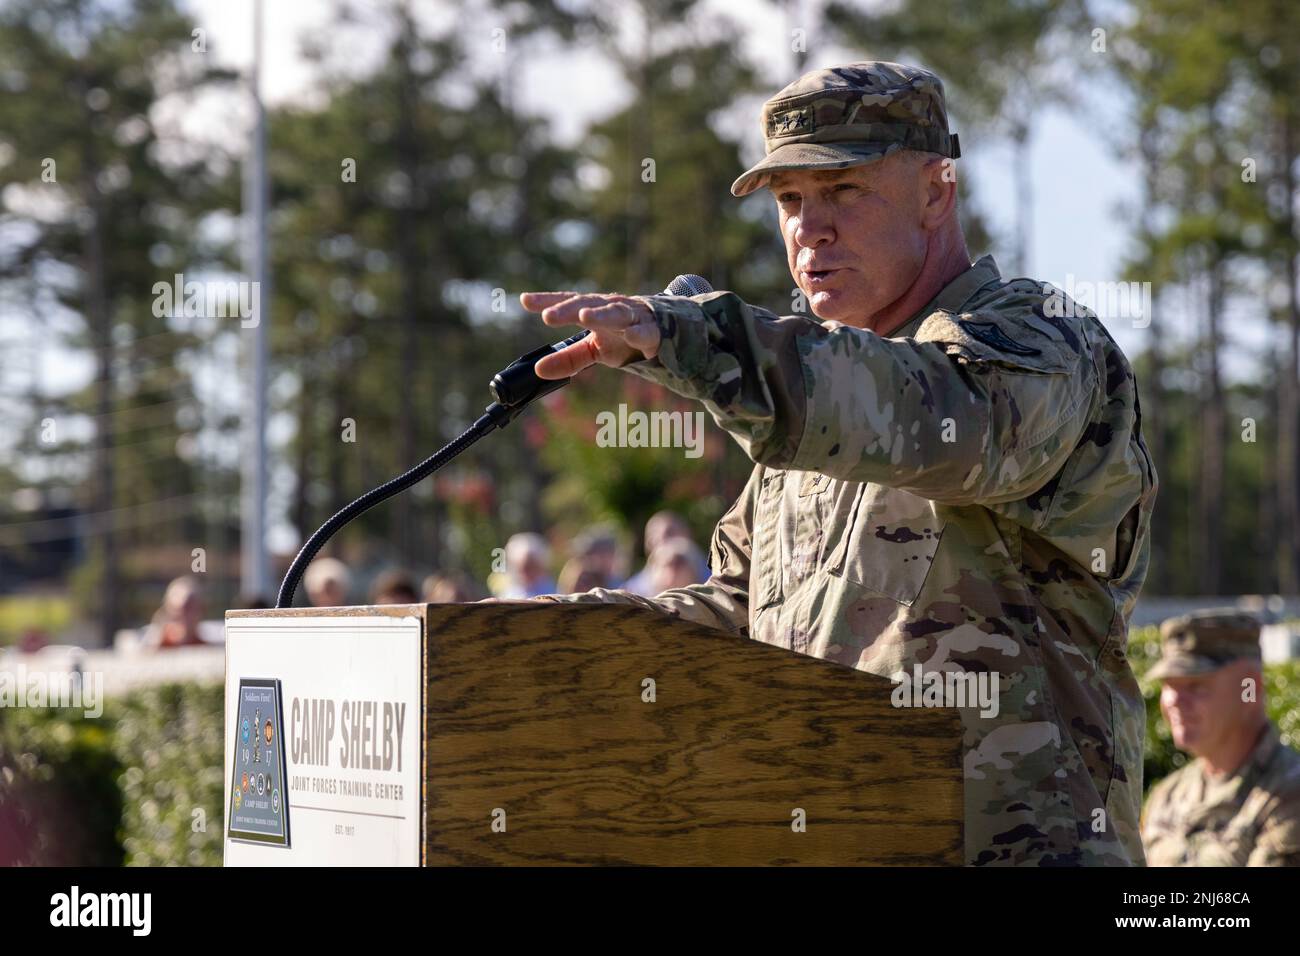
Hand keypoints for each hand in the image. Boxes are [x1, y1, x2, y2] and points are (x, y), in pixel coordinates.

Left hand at [519, 292, 660, 379]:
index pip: (567, 303)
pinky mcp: (653, 331)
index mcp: (592, 310)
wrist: (662, 332)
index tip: (525, 300)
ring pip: (615, 313)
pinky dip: (639, 333)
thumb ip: (567, 359)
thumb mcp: (592, 351)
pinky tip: (632, 336)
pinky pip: (646, 331)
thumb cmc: (621, 338)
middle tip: (548, 316)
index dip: (547, 300)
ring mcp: (632, 316)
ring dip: (600, 314)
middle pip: (586, 305)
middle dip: (568, 310)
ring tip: (584, 317)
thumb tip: (538, 371)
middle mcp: (610, 308)